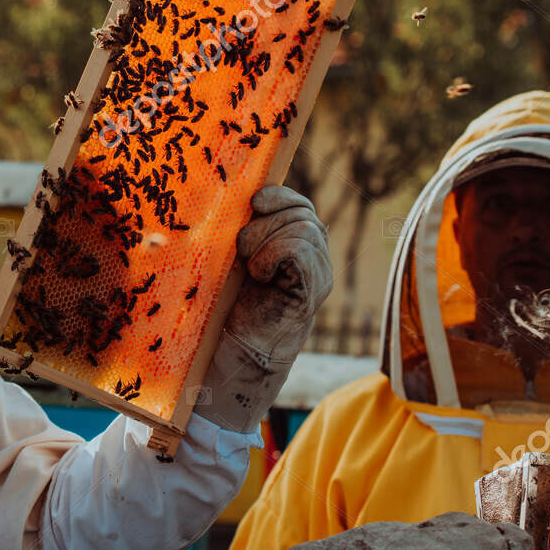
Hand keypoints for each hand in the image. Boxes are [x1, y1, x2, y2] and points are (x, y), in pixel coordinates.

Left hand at [193, 186, 332, 432]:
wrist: (236, 353)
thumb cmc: (229, 306)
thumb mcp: (237, 259)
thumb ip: (248, 231)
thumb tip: (236, 197)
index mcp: (299, 247)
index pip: (300, 205)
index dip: (279, 196)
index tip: (254, 201)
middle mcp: (316, 259)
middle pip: (301, 213)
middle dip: (265, 223)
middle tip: (242, 249)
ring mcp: (319, 275)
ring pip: (303, 228)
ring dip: (266, 240)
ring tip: (251, 267)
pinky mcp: (313, 290)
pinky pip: (301, 251)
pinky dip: (273, 255)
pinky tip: (260, 275)